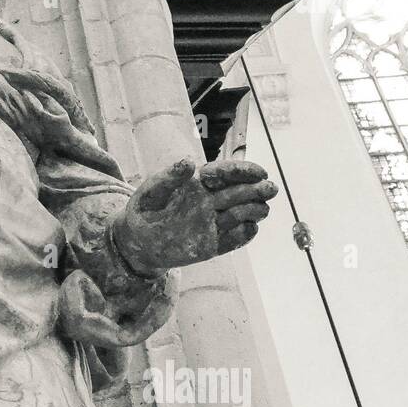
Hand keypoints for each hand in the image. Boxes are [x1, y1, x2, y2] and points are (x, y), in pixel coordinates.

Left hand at [110, 158, 277, 275]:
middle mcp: (212, 200)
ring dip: (254, 209)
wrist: (139, 242)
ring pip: (245, 213)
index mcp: (200, 183)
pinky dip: (245, 233)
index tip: (259, 172)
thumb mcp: (151, 193)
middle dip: (257, 189)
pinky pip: (237, 239)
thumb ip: (169, 178)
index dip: (244, 171)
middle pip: (243, 191)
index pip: (226, 173)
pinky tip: (249, 228)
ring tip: (258, 209)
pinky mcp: (216, 244)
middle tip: (269, 189)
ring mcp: (216, 222)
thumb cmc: (144, 211)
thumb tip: (189, 162)